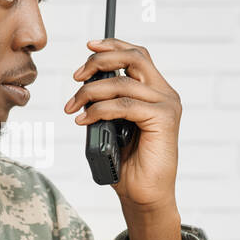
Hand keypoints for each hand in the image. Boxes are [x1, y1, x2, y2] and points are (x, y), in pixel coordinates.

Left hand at [64, 38, 181, 210]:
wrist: (143, 194)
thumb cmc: (128, 163)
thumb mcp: (113, 124)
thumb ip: (107, 101)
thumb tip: (85, 85)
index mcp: (155, 91)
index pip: (137, 55)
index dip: (113, 45)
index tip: (89, 47)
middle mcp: (165, 94)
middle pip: (133, 57)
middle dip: (100, 61)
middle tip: (76, 77)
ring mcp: (166, 105)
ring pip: (122, 83)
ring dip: (90, 92)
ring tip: (73, 107)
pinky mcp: (164, 119)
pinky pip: (124, 105)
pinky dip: (99, 110)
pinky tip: (85, 119)